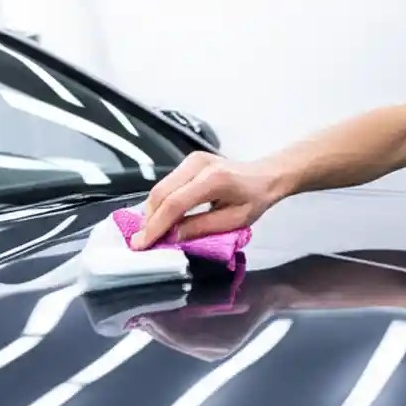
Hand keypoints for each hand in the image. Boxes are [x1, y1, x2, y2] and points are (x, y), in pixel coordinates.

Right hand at [131, 152, 284, 249]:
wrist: (265, 176)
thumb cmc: (254, 199)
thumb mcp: (234, 221)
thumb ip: (202, 227)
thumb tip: (172, 236)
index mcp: (213, 179)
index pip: (175, 203)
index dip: (157, 225)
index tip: (142, 244)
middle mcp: (198, 164)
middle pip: (162, 193)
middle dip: (149, 220)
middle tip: (141, 243)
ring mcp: (191, 160)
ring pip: (160, 187)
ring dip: (152, 212)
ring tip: (149, 234)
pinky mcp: (188, 161)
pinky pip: (167, 184)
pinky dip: (160, 203)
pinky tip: (160, 219)